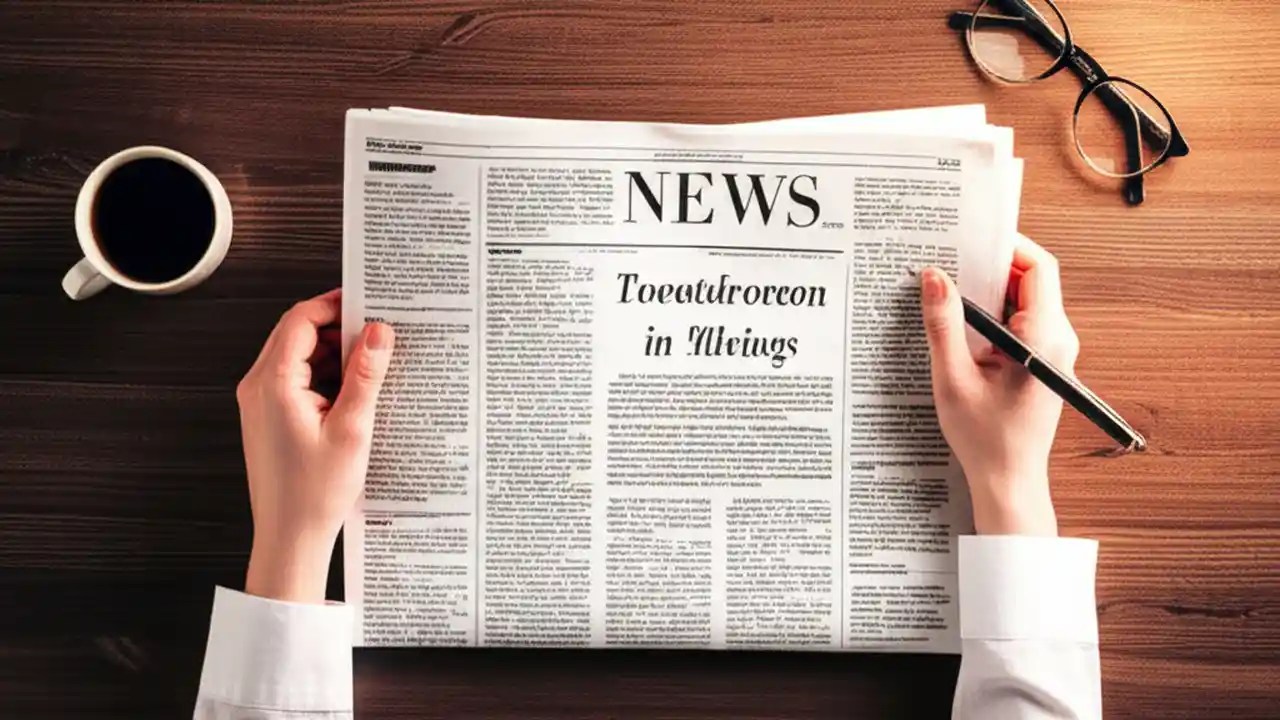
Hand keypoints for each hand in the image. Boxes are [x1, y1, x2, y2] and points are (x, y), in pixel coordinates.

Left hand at [235, 289, 394, 602]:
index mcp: (273, 384)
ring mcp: (261, 403)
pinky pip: (299, 380)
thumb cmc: (314, 494)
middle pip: (297, 334)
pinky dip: (326, 378)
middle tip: (377, 335)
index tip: (365, 304)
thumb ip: (365, 376)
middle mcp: (259, 388)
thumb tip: (378, 333)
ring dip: (335, 356)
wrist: (290, 538)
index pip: (300, 320)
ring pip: (300, 357)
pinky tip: (355, 394)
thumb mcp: (351, 429)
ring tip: (372, 369)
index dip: (333, 306)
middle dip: (338, 330)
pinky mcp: (270, 417)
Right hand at [919, 235, 1078, 535]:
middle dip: (988, 265)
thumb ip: (943, 325)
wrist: (1009, 481)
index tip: (970, 237)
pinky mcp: (1040, 361)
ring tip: (948, 290)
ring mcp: (1051, 350)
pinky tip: (959, 323)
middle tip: (948, 259)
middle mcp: (1057, 339)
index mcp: (1044, 338)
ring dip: (987, 291)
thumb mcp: (953, 378)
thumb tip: (934, 277)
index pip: (1038, 267)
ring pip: (1021, 299)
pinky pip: (1018, 321)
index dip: (1006, 244)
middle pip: (1029, 279)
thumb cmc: (986, 439)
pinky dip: (991, 314)